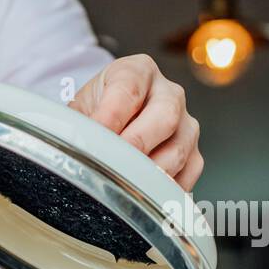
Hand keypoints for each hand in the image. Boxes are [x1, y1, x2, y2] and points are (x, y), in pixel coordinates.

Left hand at [69, 54, 203, 190]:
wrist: (113, 117)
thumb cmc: (97, 110)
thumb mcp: (81, 107)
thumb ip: (77, 123)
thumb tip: (75, 147)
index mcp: (138, 72)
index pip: (128, 89)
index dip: (109, 116)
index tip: (93, 138)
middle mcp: (169, 94)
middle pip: (165, 117)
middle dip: (135, 146)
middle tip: (112, 165)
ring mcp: (185, 124)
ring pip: (177, 152)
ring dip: (148, 174)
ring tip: (122, 186)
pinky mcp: (192, 154)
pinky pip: (186, 175)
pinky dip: (164, 190)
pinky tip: (142, 196)